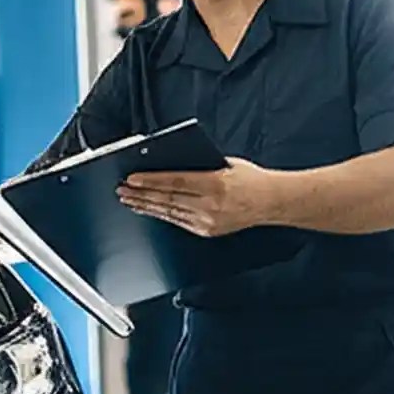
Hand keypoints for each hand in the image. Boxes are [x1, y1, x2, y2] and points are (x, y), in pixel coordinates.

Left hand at [117, 157, 271, 237]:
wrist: (271, 202)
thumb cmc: (250, 179)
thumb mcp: (226, 163)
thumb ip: (200, 164)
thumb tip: (170, 162)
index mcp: (215, 184)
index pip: (175, 182)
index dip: (150, 181)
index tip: (131, 178)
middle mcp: (210, 206)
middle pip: (167, 199)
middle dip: (141, 194)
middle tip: (122, 190)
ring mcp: (208, 221)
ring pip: (169, 212)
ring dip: (146, 206)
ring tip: (128, 199)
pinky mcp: (207, 231)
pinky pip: (178, 222)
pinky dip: (161, 214)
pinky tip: (148, 210)